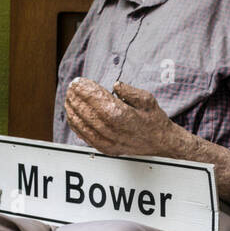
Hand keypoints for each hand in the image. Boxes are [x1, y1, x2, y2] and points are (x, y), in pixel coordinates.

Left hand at [64, 78, 185, 157]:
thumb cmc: (154, 120)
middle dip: (77, 98)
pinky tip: (72, 115)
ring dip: (73, 110)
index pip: (97, 100)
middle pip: (88, 112)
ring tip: (68, 99)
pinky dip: (76, 125)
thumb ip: (130, 91)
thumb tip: (116, 85)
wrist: (161, 143)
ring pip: (83, 125)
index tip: (78, 81)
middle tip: (71, 87)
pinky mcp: (106, 149)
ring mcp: (109, 142)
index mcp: (123, 116)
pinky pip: (85, 137)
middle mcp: (114, 131)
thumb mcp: (147, 100)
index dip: (85, 90)